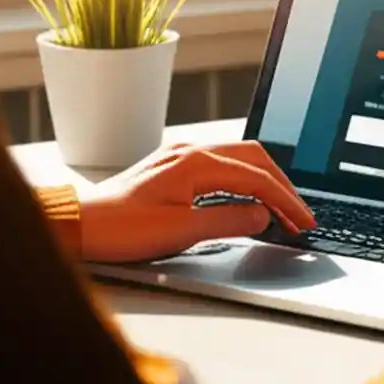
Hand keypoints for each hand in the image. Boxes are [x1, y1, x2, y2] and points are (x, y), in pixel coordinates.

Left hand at [78, 140, 315, 262]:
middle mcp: (191, 152)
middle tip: (301, 215)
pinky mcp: (174, 168)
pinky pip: (222, 167)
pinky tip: (248, 201)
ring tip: (282, 210)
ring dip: (265, 183)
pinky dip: (244, 183)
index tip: (304, 223)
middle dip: (283, 187)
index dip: (286, 202)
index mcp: (196, 163)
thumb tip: (262, 216)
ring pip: (240, 160)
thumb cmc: (121, 228)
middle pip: (255, 160)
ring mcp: (181, 157)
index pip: (257, 179)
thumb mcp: (181, 231)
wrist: (80, 224)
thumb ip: (228, 222)